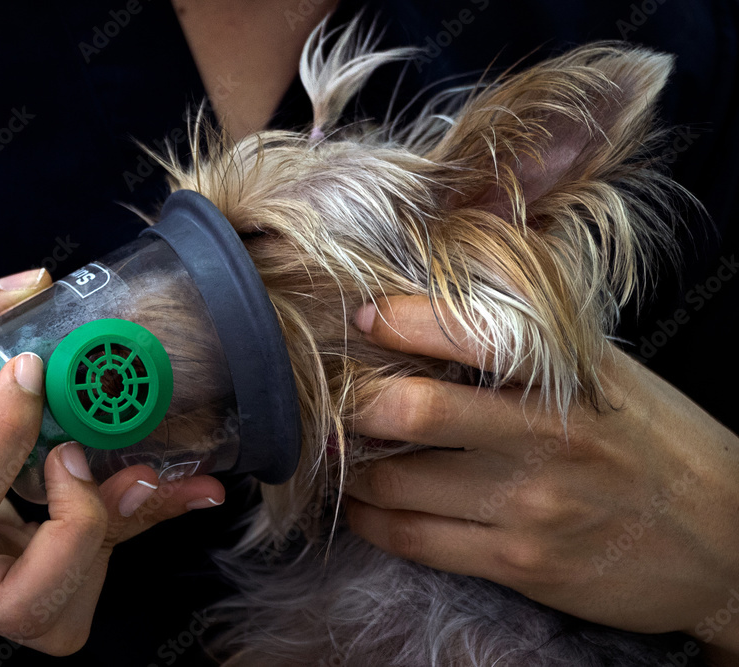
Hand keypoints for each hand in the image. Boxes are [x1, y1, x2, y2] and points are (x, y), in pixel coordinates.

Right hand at [0, 271, 224, 654]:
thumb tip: (31, 286)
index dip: (6, 441)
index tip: (27, 372)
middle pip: (24, 604)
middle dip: (80, 529)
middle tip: (78, 456)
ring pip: (59, 611)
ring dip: (110, 539)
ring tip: (136, 473)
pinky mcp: (5, 575)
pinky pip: (78, 578)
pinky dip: (127, 532)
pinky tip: (159, 485)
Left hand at [345, 295, 738, 657]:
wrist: (727, 542)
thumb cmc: (657, 445)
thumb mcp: (608, 375)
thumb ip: (533, 342)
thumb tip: (446, 304)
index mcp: (568, 375)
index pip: (466, 332)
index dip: (397, 321)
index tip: (363, 320)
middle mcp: (546, 435)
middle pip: (413, 410)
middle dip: (354, 403)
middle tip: (335, 398)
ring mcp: (531, 505)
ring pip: (397, 483)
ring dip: (352, 467)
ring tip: (342, 453)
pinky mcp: (520, 564)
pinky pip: (415, 540)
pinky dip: (371, 519)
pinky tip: (364, 506)